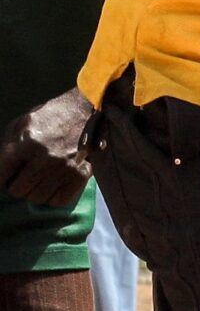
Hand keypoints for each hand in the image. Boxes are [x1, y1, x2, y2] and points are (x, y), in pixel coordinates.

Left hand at [0, 88, 94, 206]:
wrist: (82, 110)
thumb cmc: (46, 117)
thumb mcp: (19, 125)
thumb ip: (6, 148)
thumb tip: (0, 172)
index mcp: (26, 144)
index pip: (2, 176)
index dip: (1, 178)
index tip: (6, 177)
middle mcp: (45, 158)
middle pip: (18, 190)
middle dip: (16, 186)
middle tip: (22, 178)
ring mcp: (65, 168)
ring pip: (38, 198)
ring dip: (34, 192)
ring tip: (37, 182)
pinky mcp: (80, 174)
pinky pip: (60, 200)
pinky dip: (52, 198)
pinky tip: (51, 187)